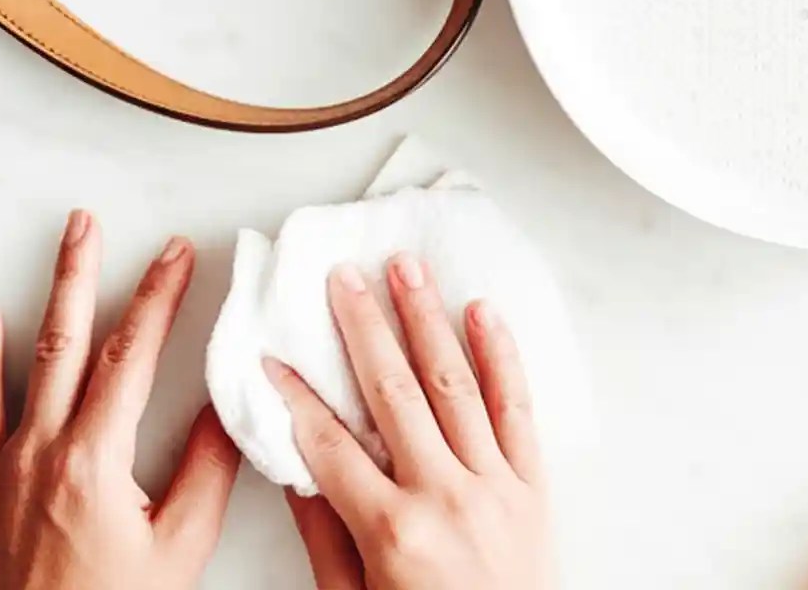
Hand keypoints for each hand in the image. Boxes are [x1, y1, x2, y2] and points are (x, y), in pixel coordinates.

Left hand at [0, 210, 240, 589]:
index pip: (132, 357)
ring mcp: (8, 462)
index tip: (175, 256)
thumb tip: (224, 406)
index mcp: (95, 461)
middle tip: (96, 223)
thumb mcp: (180, 547)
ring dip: (47, 295)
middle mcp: (44, 450)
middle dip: (89, 273)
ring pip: (28, 359)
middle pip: (71, 339)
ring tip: (62, 246)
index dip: (157, 298)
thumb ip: (205, 471)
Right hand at [265, 254, 553, 589]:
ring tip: (404, 268)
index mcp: (391, 530)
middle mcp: (444, 495)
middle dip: (362, 327)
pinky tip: (483, 311)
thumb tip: (297, 472)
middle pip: (392, 392)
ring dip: (425, 319)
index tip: (272, 354)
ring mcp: (496, 486)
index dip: (294, 395)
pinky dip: (503, 356)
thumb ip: (325, 537)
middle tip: (341, 276)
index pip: (328, 443)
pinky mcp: (535, 486)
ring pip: (454, 385)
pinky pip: (519, 410)